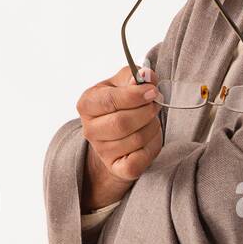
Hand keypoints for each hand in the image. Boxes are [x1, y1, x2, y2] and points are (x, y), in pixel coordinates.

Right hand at [76, 65, 162, 210]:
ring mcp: (102, 151)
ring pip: (136, 139)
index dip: (135, 96)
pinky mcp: (117, 168)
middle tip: (155, 104)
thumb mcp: (123, 83)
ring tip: (151, 120)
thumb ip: (134, 75)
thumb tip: (145, 76)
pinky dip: (151, 146)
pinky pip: (140, 160)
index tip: (153, 91)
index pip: (110, 101)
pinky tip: (149, 138)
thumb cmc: (121, 103)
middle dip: (146, 112)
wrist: (117, 135)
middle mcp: (89, 130)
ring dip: (152, 127)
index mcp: (87, 104)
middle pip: (123, 122)